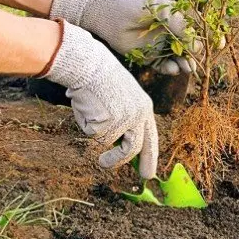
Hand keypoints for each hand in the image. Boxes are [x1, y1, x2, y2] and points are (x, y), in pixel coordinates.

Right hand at [41, 20, 157, 178]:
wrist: (90, 65)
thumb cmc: (101, 80)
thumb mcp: (122, 98)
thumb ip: (125, 119)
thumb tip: (120, 146)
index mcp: (144, 108)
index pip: (151, 137)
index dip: (151, 156)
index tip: (149, 172)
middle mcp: (139, 115)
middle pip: (137, 148)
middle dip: (130, 164)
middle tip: (122, 173)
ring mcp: (124, 120)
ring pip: (114, 146)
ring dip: (108, 156)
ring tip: (100, 154)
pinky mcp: (108, 123)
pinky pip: (95, 136)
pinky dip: (88, 127)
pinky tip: (87, 110)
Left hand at [50, 0, 195, 75]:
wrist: (106, 13)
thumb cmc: (133, 4)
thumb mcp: (160, 8)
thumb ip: (179, 23)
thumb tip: (195, 43)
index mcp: (175, 17)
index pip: (193, 30)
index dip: (201, 39)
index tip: (208, 47)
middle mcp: (169, 32)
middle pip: (188, 47)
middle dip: (193, 56)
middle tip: (195, 63)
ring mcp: (159, 44)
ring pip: (177, 58)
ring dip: (184, 64)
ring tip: (186, 68)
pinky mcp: (148, 56)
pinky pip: (163, 65)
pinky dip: (169, 69)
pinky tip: (173, 69)